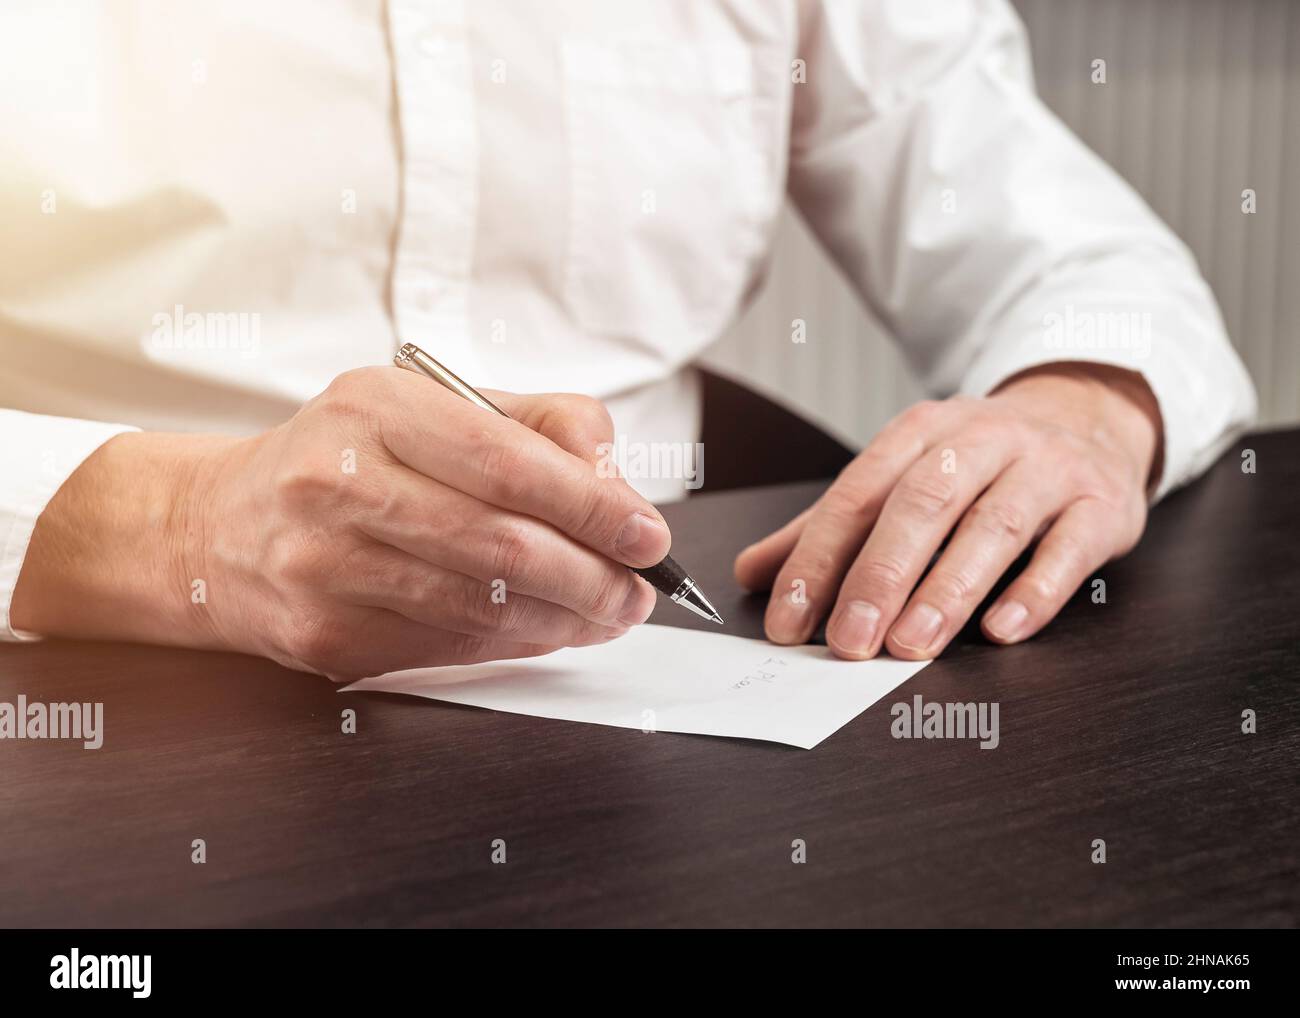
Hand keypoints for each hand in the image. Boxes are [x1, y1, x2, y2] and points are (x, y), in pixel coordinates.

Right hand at [12, 368, 667, 679]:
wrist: (216, 527)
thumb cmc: (342, 459)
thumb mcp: (426, 407)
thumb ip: (532, 423)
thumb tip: (612, 479)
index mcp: (372, 408)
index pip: (507, 462)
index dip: (591, 506)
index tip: (646, 533)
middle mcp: (337, 484)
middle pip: (501, 544)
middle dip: (593, 575)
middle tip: (638, 588)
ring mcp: (323, 567)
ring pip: (480, 606)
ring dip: (566, 619)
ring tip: (609, 613)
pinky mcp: (324, 634)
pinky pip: (449, 647)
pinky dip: (518, 643)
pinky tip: (552, 631)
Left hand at [735, 363, 1161, 659]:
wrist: (1089, 420)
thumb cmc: (979, 465)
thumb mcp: (904, 478)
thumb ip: (831, 528)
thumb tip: (752, 572)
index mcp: (920, 433)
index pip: (857, 495)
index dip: (818, 559)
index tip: (788, 621)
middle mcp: (982, 439)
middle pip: (922, 504)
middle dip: (880, 575)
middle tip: (850, 641)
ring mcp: (1047, 468)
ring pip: (992, 525)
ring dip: (949, 588)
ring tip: (913, 643)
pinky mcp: (1101, 503)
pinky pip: (1069, 547)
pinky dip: (1036, 590)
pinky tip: (1004, 629)